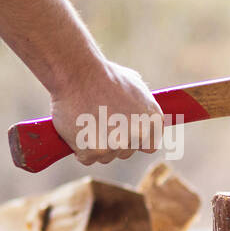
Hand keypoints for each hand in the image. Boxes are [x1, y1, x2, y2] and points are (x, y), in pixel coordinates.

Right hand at [49, 58, 163, 165]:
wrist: (79, 73)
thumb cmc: (104, 75)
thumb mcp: (134, 85)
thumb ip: (142, 107)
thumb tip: (145, 119)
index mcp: (152, 120)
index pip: (148, 146)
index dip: (134, 140)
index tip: (123, 133)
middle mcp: (138, 134)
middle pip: (126, 152)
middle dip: (113, 142)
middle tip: (99, 121)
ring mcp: (117, 144)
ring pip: (106, 157)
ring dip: (96, 145)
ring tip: (87, 120)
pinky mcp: (94, 151)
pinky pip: (87, 157)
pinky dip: (80, 147)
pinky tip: (77, 127)